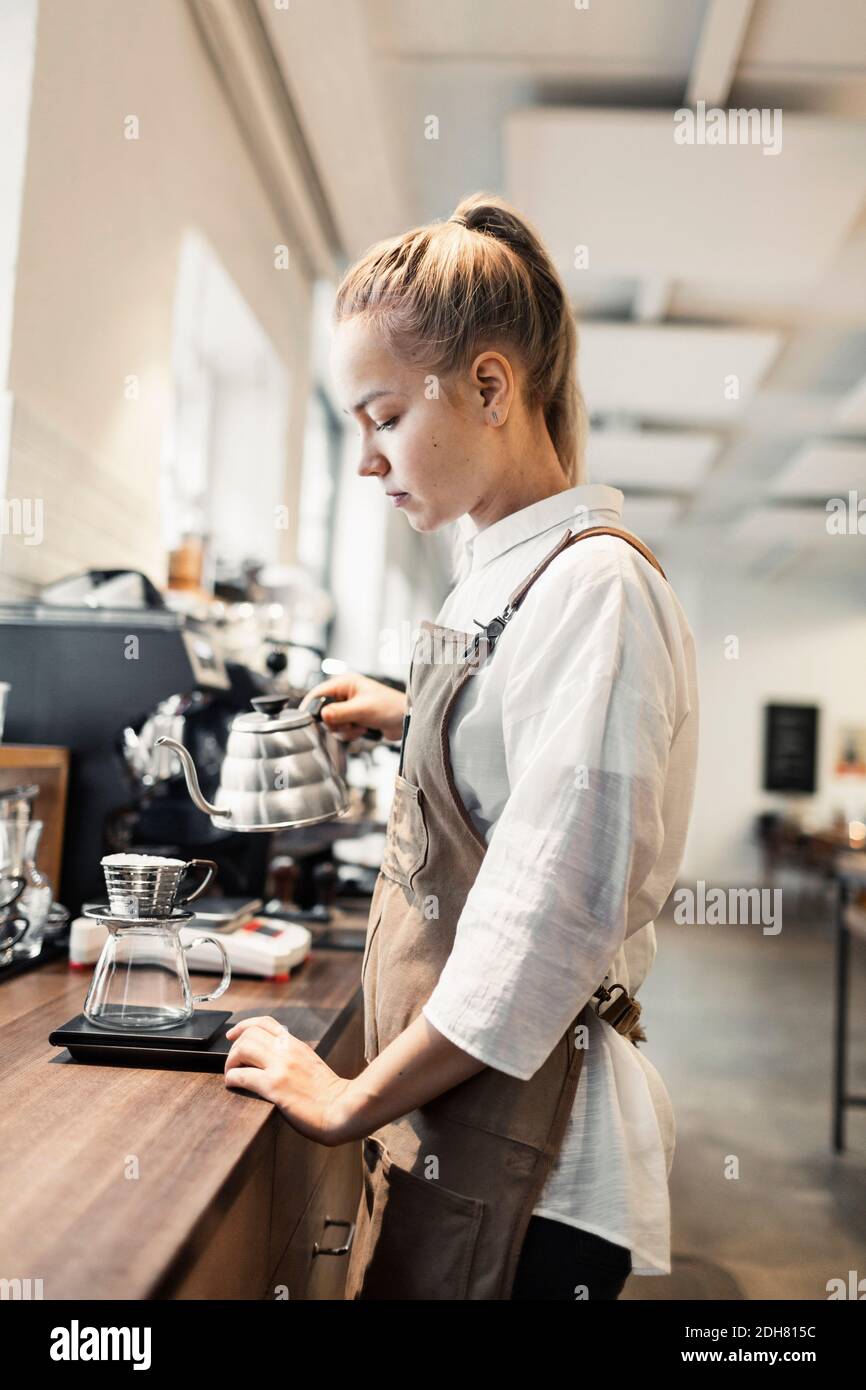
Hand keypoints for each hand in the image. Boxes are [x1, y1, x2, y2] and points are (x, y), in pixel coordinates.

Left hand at [223, 1016, 352, 1145]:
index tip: (234, 1034)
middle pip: (249, 1033)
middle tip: (233, 1063)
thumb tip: (277, 1061)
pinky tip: (233, 1085)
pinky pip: (242, 1075)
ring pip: (243, 1048)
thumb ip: (296, 1058)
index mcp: (297, 1045)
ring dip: (230, 1061)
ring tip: (232, 1074)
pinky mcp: (275, 1086)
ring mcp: (281, 1067)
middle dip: (234, 1047)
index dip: (244, 1026)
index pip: (266, 1023)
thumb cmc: (331, 1096)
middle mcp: (288, 1051)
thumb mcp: (313, 1065)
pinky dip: (232, 1078)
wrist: (343, 1110)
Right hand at [304, 673, 406, 742]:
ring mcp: (347, 708)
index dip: (311, 708)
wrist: (405, 720)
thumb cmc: (390, 707)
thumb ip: (341, 712)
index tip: (309, 721)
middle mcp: (343, 695)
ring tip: (360, 727)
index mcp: (344, 684)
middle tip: (348, 724)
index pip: (318, 694)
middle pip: (322, 713)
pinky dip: (350, 734)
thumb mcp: (363, 709)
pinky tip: (363, 730)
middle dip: (335, 723)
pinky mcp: (352, 719)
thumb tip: (322, 715)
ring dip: (344, 730)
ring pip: (331, 724)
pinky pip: (341, 731)